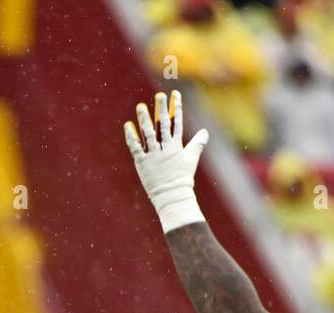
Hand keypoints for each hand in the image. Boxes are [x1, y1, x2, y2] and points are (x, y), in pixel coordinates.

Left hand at [124, 90, 208, 232]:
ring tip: (140, 106)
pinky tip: (128, 125)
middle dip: (162, 109)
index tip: (175, 94)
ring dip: (144, 119)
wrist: (172, 196)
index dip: (176, 108)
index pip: (177, 123)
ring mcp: (153, 155)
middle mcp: (165, 148)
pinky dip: (131, 136)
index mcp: (176, 146)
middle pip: (163, 125)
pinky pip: (136, 147)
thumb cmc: (182, 178)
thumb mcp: (191, 159)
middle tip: (160, 95)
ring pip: (148, 133)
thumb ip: (197, 144)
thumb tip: (206, 132)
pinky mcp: (143, 163)